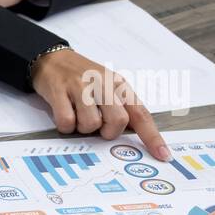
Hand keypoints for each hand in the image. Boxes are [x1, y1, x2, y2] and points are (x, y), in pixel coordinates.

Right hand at [31, 48, 169, 159]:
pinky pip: (66, 122)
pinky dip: (65, 125)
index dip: (153, 137)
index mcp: (119, 85)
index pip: (141, 114)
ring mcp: (81, 86)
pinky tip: (64, 111)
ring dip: (82, 128)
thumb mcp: (107, 86)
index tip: (163, 155)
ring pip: (91, 124)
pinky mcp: (59, 91)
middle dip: (106, 131)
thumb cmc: (81, 77)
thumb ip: (121, 107)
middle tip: (97, 124)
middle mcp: (103, 84)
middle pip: (118, 121)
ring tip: (76, 114)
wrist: (51, 58)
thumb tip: (131, 133)